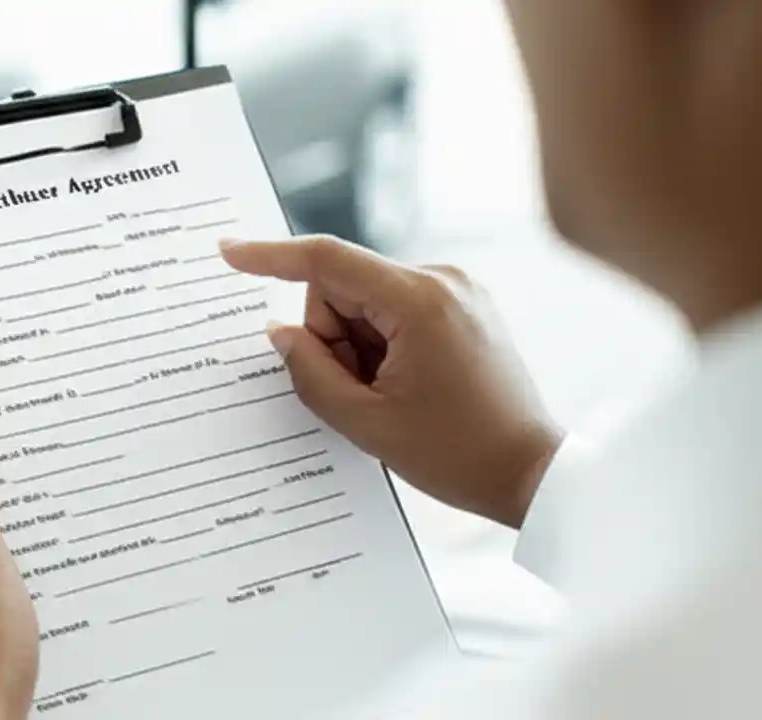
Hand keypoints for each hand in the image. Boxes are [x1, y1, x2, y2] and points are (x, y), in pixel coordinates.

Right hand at [221, 236, 561, 527]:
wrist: (532, 472)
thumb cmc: (458, 454)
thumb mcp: (367, 422)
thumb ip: (311, 372)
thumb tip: (281, 332)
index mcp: (419, 301)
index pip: (327, 260)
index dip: (271, 257)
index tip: (229, 252)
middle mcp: (441, 279)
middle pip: (343, 287)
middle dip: (333, 337)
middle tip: (361, 392)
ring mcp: (456, 288)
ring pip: (365, 300)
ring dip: (358, 345)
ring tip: (392, 394)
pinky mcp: (462, 303)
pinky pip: (394, 309)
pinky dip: (381, 342)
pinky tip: (405, 384)